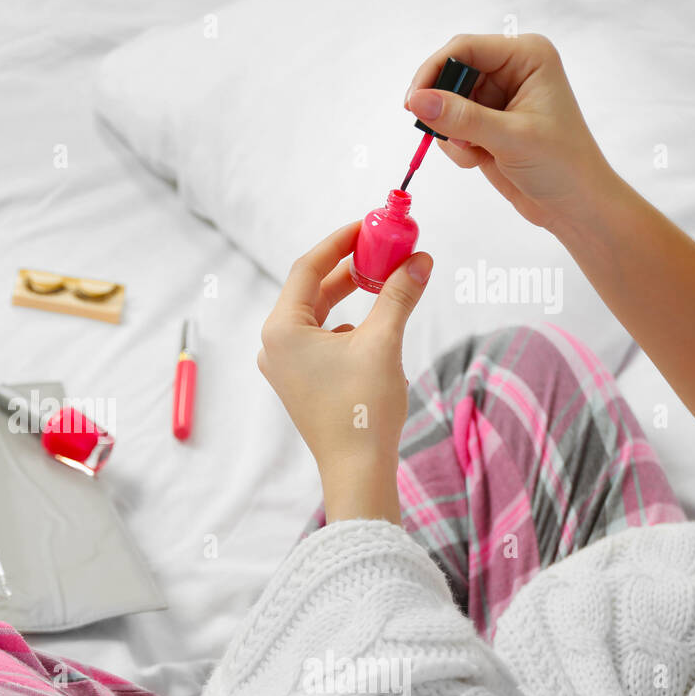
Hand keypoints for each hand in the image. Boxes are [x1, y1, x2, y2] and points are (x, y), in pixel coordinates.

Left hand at [258, 223, 432, 523]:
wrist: (357, 470)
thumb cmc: (363, 409)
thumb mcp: (384, 342)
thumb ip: (398, 294)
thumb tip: (419, 259)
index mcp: (281, 330)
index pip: (307, 268)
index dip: (340, 241)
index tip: (370, 225)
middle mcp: (274, 345)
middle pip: (312, 289)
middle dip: (351, 267)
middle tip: (387, 248)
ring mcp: (284, 366)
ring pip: (318, 314)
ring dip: (351, 294)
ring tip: (387, 278)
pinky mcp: (300, 382)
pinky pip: (321, 339)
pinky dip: (347, 323)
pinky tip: (374, 324)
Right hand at [404, 33, 617, 234]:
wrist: (573, 204)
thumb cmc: (562, 165)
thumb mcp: (510, 138)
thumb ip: (462, 118)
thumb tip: (418, 101)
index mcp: (527, 57)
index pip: (465, 48)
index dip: (434, 71)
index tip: (413, 103)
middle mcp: (511, 70)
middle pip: (451, 74)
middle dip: (445, 110)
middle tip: (453, 137)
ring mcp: (497, 98)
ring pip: (446, 104)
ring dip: (452, 134)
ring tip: (478, 152)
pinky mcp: (486, 123)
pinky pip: (450, 127)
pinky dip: (457, 148)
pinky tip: (483, 158)